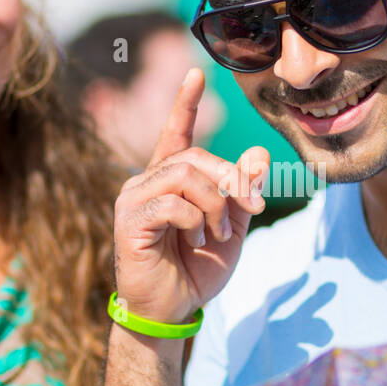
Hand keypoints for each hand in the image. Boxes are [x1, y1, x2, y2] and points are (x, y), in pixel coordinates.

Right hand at [113, 68, 269, 324]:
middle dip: (231, 178)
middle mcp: (146, 183)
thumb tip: (258, 154)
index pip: (175, 132)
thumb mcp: (232, 227)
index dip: (184, 103)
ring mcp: (133, 200)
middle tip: (254, 206)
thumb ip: (243, 192)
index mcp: (169, 180)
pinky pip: (171, 203)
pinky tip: (198, 239)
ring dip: (215, 203)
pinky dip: (195, 220)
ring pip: (184, 175)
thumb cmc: (196, 269)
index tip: (196, 73)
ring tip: (219, 232)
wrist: (172, 312)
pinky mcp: (128, 221)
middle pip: (194, 157)